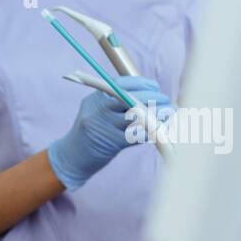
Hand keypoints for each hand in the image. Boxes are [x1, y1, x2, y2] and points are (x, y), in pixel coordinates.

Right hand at [47, 75, 173, 190]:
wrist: (71, 157)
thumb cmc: (91, 131)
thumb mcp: (96, 110)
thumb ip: (117, 101)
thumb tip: (149, 94)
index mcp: (95, 99)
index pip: (120, 84)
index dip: (141, 83)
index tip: (154, 87)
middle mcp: (98, 110)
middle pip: (130, 98)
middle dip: (153, 98)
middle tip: (166, 100)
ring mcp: (105, 126)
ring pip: (137, 116)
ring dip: (156, 114)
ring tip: (168, 114)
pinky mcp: (112, 143)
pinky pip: (137, 134)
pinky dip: (150, 131)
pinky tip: (158, 130)